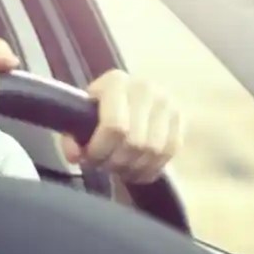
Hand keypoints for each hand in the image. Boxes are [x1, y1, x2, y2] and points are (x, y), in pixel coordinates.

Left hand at [61, 70, 185, 183]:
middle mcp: (145, 89)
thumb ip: (72, 135)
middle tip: (103, 166)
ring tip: (118, 169)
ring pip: (154, 151)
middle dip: (115, 162)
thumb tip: (75, 156)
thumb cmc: (98, 106)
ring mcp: (167, 103)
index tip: (89, 159)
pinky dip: (150, 168)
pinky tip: (135, 171)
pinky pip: (170, 153)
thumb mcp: (80, 113)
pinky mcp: (181, 118)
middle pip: (135, 142)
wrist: (127, 93)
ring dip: (133, 168)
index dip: (100, 150)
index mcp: (116, 82)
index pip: (114, 126)